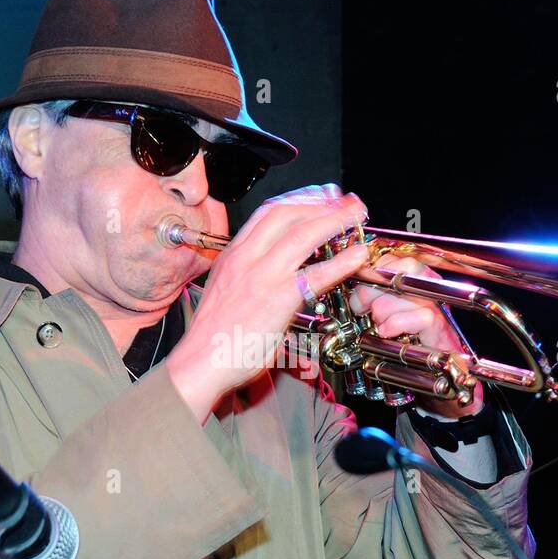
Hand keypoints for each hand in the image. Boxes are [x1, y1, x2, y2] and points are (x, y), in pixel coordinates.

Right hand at [167, 184, 370, 422]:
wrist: (199, 363)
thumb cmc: (212, 338)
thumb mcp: (225, 293)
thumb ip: (247, 277)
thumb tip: (271, 275)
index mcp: (233, 255)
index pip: (267, 212)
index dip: (299, 199)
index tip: (319, 195)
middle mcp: (246, 258)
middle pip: (287, 213)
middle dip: (322, 200)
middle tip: (345, 199)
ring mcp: (262, 276)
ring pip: (304, 234)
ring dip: (335, 219)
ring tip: (357, 214)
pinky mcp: (278, 298)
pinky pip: (317, 273)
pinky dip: (342, 261)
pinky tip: (358, 255)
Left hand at [347, 255, 483, 418]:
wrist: (442, 377)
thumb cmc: (410, 345)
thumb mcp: (386, 317)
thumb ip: (372, 298)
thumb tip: (350, 286)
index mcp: (417, 280)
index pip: (395, 258)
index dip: (373, 269)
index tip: (358, 283)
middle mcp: (429, 289)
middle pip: (401, 269)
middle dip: (373, 287)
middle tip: (362, 308)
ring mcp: (437, 307)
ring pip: (404, 292)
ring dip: (382, 311)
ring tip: (378, 324)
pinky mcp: (440, 328)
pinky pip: (420, 316)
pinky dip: (397, 324)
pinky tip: (387, 333)